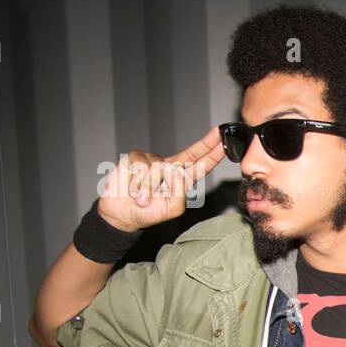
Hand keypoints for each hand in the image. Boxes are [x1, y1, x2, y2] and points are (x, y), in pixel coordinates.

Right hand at [97, 126, 225, 231]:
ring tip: (143, 198)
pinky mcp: (136, 157)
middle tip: (218, 132)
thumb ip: (180, 191)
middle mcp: (170, 167)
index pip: (200, 166)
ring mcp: (153, 160)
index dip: (213, 155)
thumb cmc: (148, 213)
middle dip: (206, 143)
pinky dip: (137, 182)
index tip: (224, 143)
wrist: (121, 214)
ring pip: (159, 168)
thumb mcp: (172, 208)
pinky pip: (141, 165)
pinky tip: (133, 190)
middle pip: (191, 152)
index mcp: (182, 180)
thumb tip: (174, 169)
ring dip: (149, 187)